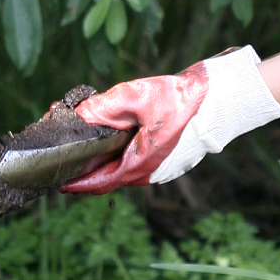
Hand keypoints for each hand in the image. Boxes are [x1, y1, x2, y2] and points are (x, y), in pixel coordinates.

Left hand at [62, 47, 279, 191]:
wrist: (224, 96)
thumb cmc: (183, 98)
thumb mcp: (136, 97)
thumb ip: (102, 108)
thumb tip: (76, 117)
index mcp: (141, 165)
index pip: (98, 183)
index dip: (74, 182)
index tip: (55, 179)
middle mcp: (151, 173)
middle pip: (109, 176)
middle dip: (86, 166)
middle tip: (66, 151)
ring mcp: (164, 168)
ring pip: (124, 169)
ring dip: (104, 159)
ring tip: (86, 141)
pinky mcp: (172, 158)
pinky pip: (139, 161)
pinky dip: (122, 153)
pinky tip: (117, 134)